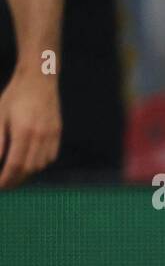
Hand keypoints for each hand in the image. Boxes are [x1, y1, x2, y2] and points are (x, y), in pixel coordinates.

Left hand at [0, 70, 60, 188]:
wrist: (39, 80)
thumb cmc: (15, 96)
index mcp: (23, 132)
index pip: (15, 165)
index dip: (6, 179)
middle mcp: (40, 137)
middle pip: (29, 169)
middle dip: (16, 181)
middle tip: (5, 186)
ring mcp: (52, 136)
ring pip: (40, 165)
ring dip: (27, 174)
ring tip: (15, 176)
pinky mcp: (57, 134)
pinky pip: (50, 157)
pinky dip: (39, 165)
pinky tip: (30, 164)